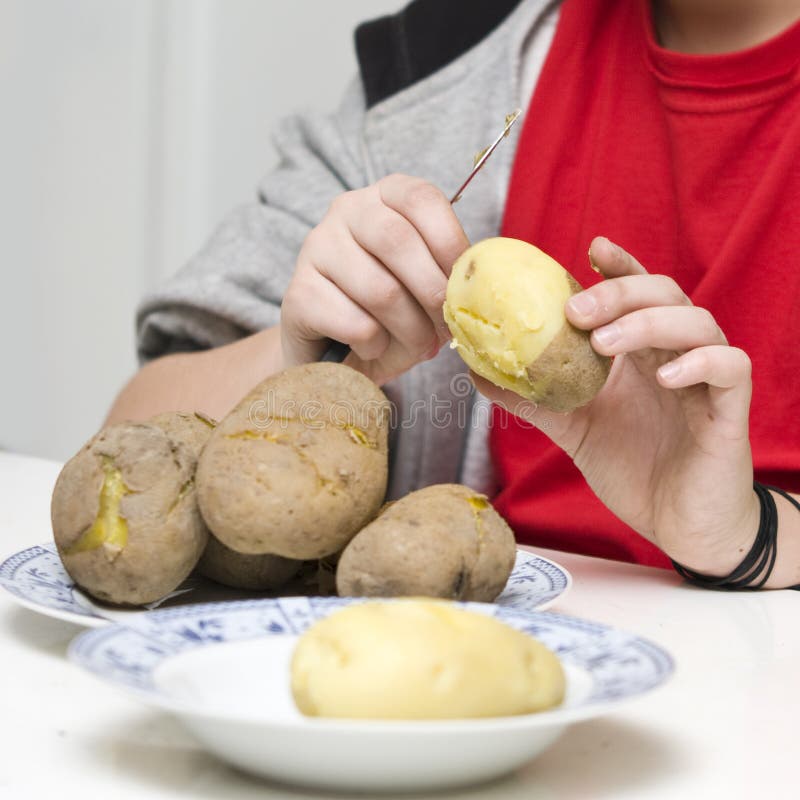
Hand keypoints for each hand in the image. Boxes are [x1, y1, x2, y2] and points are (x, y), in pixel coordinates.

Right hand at [280, 174, 468, 384]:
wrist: (333, 354)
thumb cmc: (389, 315)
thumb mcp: (425, 287)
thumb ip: (447, 275)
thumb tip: (472, 285)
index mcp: (385, 197)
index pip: (422, 199)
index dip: (450, 244)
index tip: (463, 285)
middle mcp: (345, 211)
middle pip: (398, 242)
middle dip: (432, 293)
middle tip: (445, 325)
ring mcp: (316, 248)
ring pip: (380, 290)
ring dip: (410, 329)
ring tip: (417, 344)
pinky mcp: (297, 293)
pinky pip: (355, 323)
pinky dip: (375, 345)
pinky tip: (370, 346)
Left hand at [474, 237, 758, 574]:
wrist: (677, 526)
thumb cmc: (633, 468)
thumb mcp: (574, 428)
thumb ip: (533, 398)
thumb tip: (476, 371)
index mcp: (641, 354)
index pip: (638, 294)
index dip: (621, 267)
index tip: (592, 248)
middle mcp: (675, 356)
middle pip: (664, 295)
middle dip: (620, 292)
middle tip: (575, 311)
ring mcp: (705, 381)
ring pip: (698, 323)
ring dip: (649, 324)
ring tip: (604, 343)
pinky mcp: (729, 412)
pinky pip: (731, 369)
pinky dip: (699, 362)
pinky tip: (664, 376)